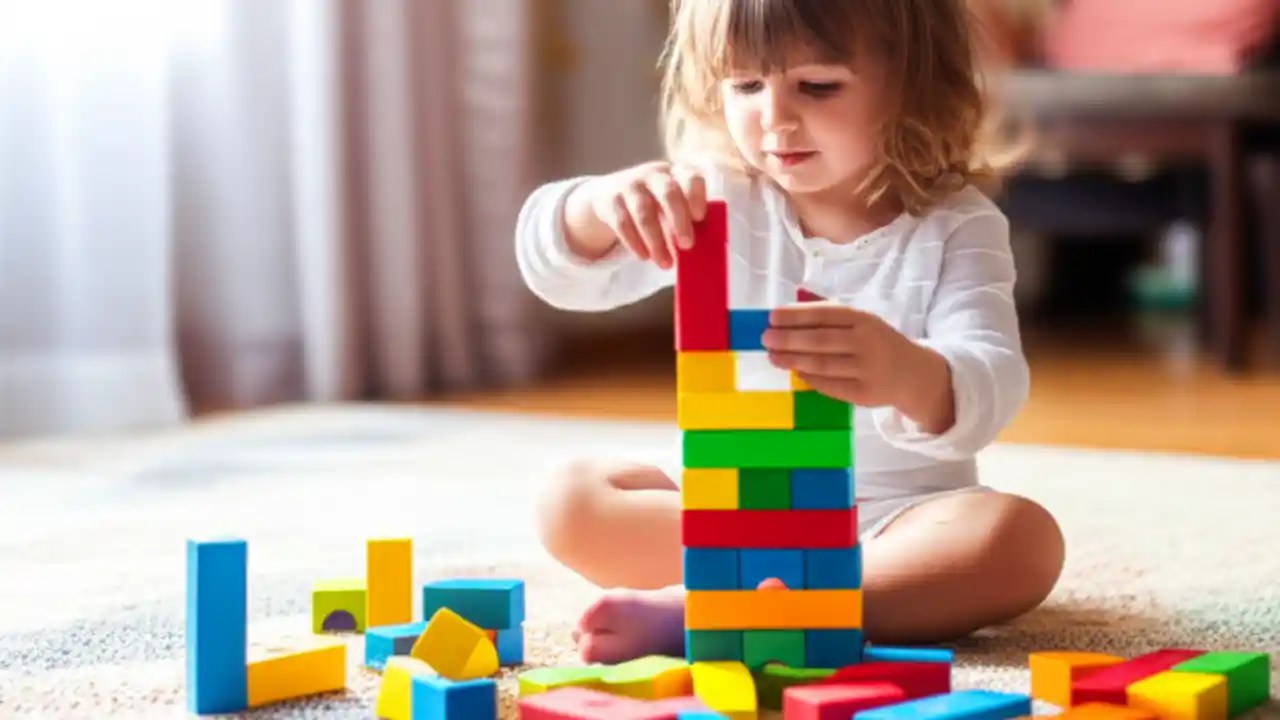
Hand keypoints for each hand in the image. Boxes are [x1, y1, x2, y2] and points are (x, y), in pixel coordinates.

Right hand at [567, 161, 706, 269]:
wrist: (611, 195)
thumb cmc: (654, 205)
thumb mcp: (671, 206)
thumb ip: (686, 222)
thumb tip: (700, 251)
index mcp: (676, 175)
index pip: (690, 177)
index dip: (696, 196)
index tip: (700, 217)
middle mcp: (654, 175)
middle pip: (668, 193)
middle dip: (679, 220)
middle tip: (687, 246)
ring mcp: (630, 185)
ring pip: (644, 213)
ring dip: (656, 241)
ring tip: (665, 263)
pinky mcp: (611, 200)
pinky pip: (623, 223)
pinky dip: (635, 243)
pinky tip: (644, 256)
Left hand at [761, 302, 955, 432]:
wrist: (913, 374)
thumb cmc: (877, 343)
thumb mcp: (862, 324)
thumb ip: (831, 319)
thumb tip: (787, 316)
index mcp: (864, 320)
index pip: (825, 315)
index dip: (796, 315)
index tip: (772, 317)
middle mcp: (867, 342)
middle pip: (821, 340)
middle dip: (789, 339)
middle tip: (765, 338)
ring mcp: (867, 369)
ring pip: (822, 364)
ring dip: (793, 360)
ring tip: (773, 356)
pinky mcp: (864, 394)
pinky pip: (829, 385)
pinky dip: (809, 378)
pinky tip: (795, 371)